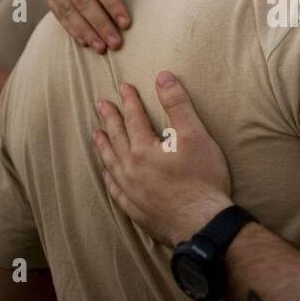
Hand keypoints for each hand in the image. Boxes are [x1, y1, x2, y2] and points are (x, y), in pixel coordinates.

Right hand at [38, 0, 145, 52]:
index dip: (112, 4)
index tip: (126, 23)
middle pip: (81, 1)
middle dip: (100, 24)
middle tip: (116, 43)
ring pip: (68, 10)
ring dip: (86, 31)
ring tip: (102, 49)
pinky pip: (58, 13)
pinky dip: (72, 28)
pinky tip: (85, 41)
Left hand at [91, 72, 232, 247]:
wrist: (203, 223)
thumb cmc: (203, 179)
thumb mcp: (195, 135)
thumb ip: (178, 104)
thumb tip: (163, 77)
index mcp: (143, 149)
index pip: (133, 118)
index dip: (130, 100)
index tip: (124, 86)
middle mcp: (130, 169)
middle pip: (116, 138)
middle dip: (110, 118)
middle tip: (101, 104)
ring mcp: (131, 191)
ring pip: (111, 163)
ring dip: (104, 146)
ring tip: (96, 134)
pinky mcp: (135, 210)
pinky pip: (115, 190)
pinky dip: (109, 178)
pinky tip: (107, 174)